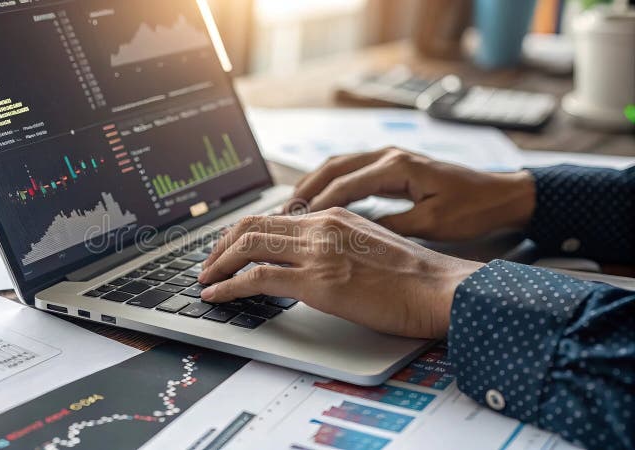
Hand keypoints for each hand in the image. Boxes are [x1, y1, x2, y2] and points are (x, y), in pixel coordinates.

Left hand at [197, 208, 482, 338]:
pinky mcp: (318, 281)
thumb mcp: (370, 245)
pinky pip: (257, 277)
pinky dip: (229, 285)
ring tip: (205, 281)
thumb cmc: (415, 277)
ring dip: (218, 264)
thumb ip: (336, 244)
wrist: (441, 290)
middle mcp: (321, 225)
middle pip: (252, 224)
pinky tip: (217, 295)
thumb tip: (310, 259)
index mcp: (333, 215)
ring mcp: (318, 251)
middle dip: (220, 245)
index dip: (241, 232)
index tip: (228, 248)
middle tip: (207, 265)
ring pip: (248, 245)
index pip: (273, 216)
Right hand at [285, 147, 535, 240]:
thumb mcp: (432, 224)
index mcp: (397, 167)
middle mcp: (389, 155)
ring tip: (291, 207)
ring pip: (338, 166)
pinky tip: (320, 201)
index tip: (295, 224)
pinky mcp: (394, 165)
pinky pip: (351, 170)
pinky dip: (330, 184)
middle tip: (283, 214)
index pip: (344, 185)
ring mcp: (390, 157)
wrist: (504, 194)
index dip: (316, 206)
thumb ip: (390, 226)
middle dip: (303, 190)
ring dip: (312, 185)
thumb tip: (353, 236)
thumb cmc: (474, 209)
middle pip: (332, 168)